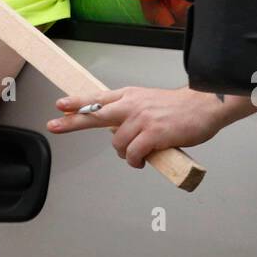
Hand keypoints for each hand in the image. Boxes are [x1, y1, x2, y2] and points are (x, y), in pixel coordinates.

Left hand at [46, 86, 230, 168]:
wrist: (202, 106)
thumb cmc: (177, 108)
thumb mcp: (147, 100)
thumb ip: (129, 111)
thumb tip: (115, 130)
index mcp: (129, 95)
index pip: (97, 98)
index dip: (77, 102)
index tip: (60, 106)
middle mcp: (132, 104)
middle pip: (95, 114)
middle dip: (73, 121)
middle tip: (54, 125)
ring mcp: (141, 119)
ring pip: (117, 144)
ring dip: (125, 154)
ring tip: (138, 154)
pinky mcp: (153, 134)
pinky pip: (134, 154)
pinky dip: (136, 161)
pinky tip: (142, 161)